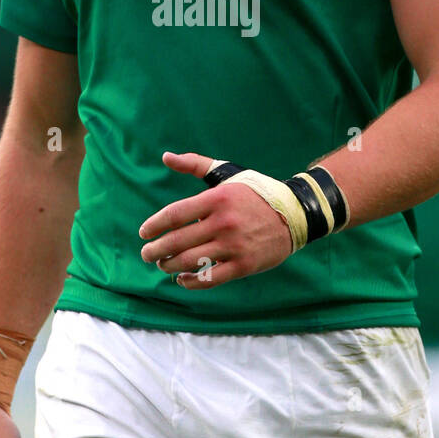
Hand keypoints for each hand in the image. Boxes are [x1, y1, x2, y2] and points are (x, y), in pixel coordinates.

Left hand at [138, 151, 294, 288]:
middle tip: (147, 254)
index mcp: (217, 199)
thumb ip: (195, 164)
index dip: (154, 225)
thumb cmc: (255, 192)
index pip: (174, 214)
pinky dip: (191, 282)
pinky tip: (183, 278)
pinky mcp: (243, 265)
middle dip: (155, 251)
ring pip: (190, 262)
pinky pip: (210, 278)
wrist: (295, 214)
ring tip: (163, 264)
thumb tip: (166, 156)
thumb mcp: (227, 173)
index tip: (143, 233)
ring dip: (169, 266)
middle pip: (177, 241)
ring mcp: (234, 245)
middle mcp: (224, 223)